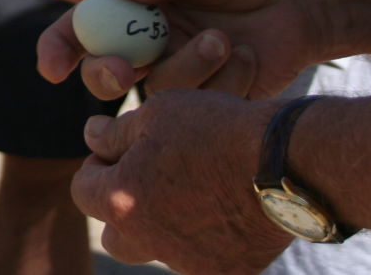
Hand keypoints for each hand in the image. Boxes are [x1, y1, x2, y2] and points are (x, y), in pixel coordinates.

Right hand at [37, 0, 324, 101]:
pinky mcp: (218, 95)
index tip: (54, 66)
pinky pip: (202, 104)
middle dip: (105, 77)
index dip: (60, 48)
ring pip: (157, 92)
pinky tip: (246, 54)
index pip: (85, 28)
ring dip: (185, 68)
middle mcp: (153, 42)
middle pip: (106, 74)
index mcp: (138, 5)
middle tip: (127, 70)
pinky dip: (222, 79)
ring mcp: (185, 71)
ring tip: (222, 39)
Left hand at [75, 90, 292, 271]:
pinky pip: (200, 259)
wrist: (287, 162)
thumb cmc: (217, 129)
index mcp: (122, 200)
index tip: (121, 149)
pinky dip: (202, 239)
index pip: (84, 190)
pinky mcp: (225, 273)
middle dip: (120, 208)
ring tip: (190, 189)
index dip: (97, 166)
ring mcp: (188, 262)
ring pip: (157, 249)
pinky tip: (222, 208)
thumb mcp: (159, 111)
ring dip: (162, 225)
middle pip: (114, 235)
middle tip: (148, 177)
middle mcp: (148, 241)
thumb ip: (115, 132)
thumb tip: (91, 136)